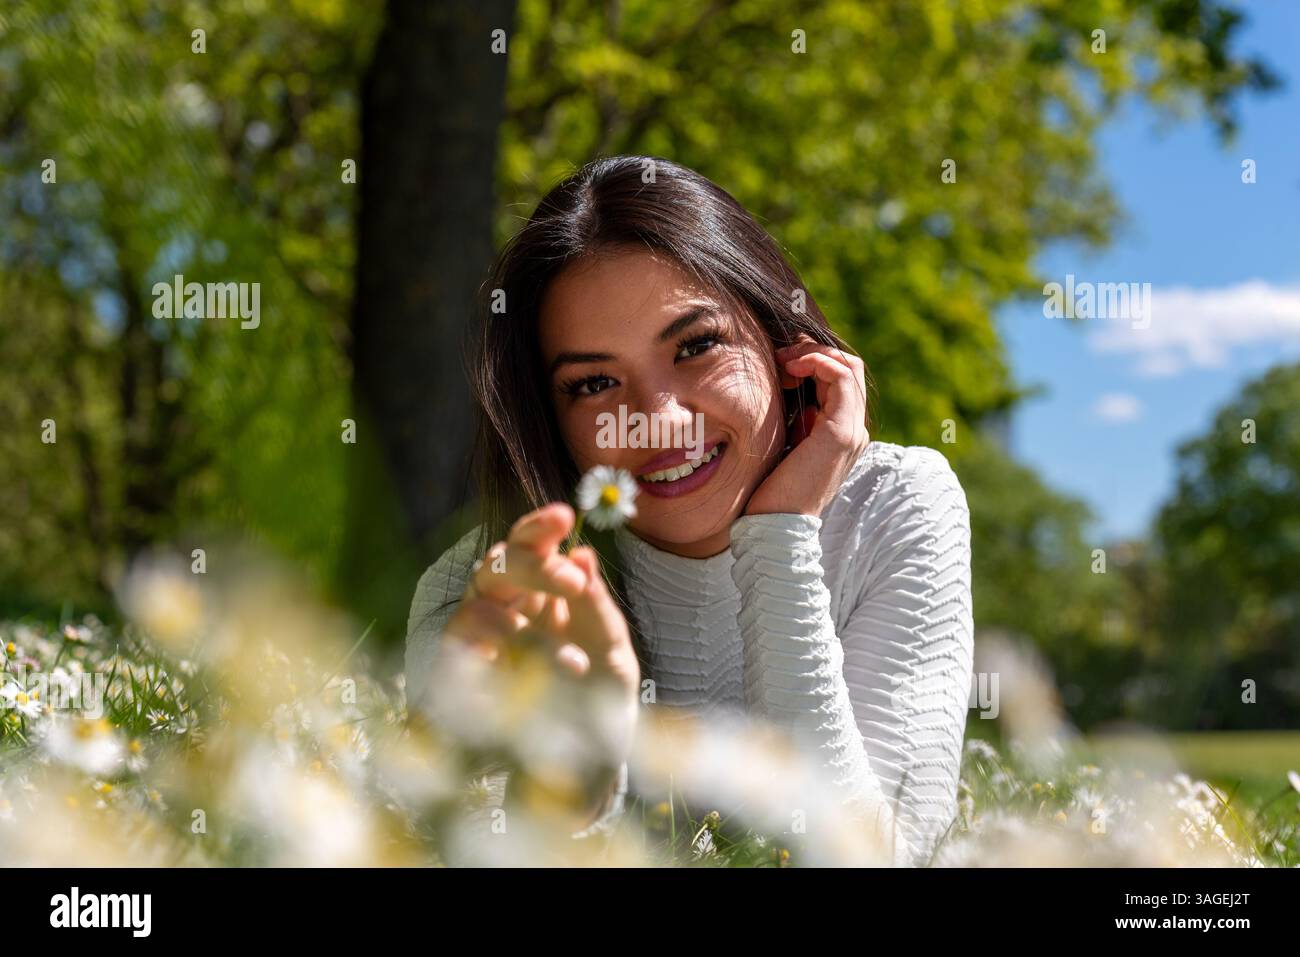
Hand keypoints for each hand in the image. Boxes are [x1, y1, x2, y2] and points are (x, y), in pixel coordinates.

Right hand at [438, 503, 640, 776]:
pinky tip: (530, 679)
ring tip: (571, 660)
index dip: (539, 527)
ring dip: (521, 624)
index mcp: (541, 590)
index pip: (530, 545)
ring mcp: (478, 641)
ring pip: (477, 605)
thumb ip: (597, 604)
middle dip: (532, 567)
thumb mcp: (611, 649)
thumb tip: (582, 554)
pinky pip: (464, 653)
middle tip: (570, 584)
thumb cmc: (599, 696)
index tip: (563, 516)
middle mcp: (504, 606)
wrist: (580, 765)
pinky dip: (497, 659)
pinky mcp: (461, 677)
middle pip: (498, 564)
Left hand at [744, 338, 869, 517]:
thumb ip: (796, 418)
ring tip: (784, 361)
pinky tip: (791, 369)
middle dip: (815, 352)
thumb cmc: (772, 489)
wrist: (777, 525)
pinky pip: (842, 379)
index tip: (781, 363)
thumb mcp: (786, 443)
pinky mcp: (840, 434)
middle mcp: (854, 430)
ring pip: (848, 367)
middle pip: (849, 368)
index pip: (842, 379)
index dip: (815, 360)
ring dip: (814, 354)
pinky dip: (818, 363)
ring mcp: (852, 432)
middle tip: (782, 355)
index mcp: (842, 433)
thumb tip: (787, 385)